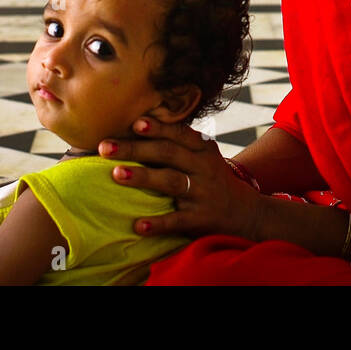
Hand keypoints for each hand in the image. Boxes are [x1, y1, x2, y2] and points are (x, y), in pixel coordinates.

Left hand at [101, 117, 262, 240]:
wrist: (246, 213)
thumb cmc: (211, 178)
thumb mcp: (203, 156)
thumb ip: (177, 142)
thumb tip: (134, 124)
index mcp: (202, 149)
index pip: (178, 134)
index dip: (157, 127)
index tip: (134, 123)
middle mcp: (203, 168)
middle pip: (167, 154)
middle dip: (135, 149)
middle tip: (104, 147)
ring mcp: (202, 193)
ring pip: (171, 182)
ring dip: (143, 178)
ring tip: (117, 175)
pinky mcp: (201, 219)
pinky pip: (177, 220)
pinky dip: (158, 223)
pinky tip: (138, 225)